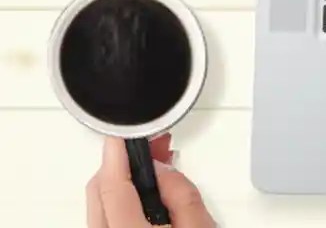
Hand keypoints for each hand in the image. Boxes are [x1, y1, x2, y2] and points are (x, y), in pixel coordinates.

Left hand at [86, 136, 215, 227]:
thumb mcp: (201, 227)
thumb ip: (182, 195)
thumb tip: (163, 168)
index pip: (112, 186)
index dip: (116, 154)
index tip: (122, 133)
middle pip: (97, 190)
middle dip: (121, 163)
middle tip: (151, 147)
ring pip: (99, 202)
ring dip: (121, 181)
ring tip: (154, 167)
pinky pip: (105, 214)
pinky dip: (121, 198)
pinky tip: (145, 192)